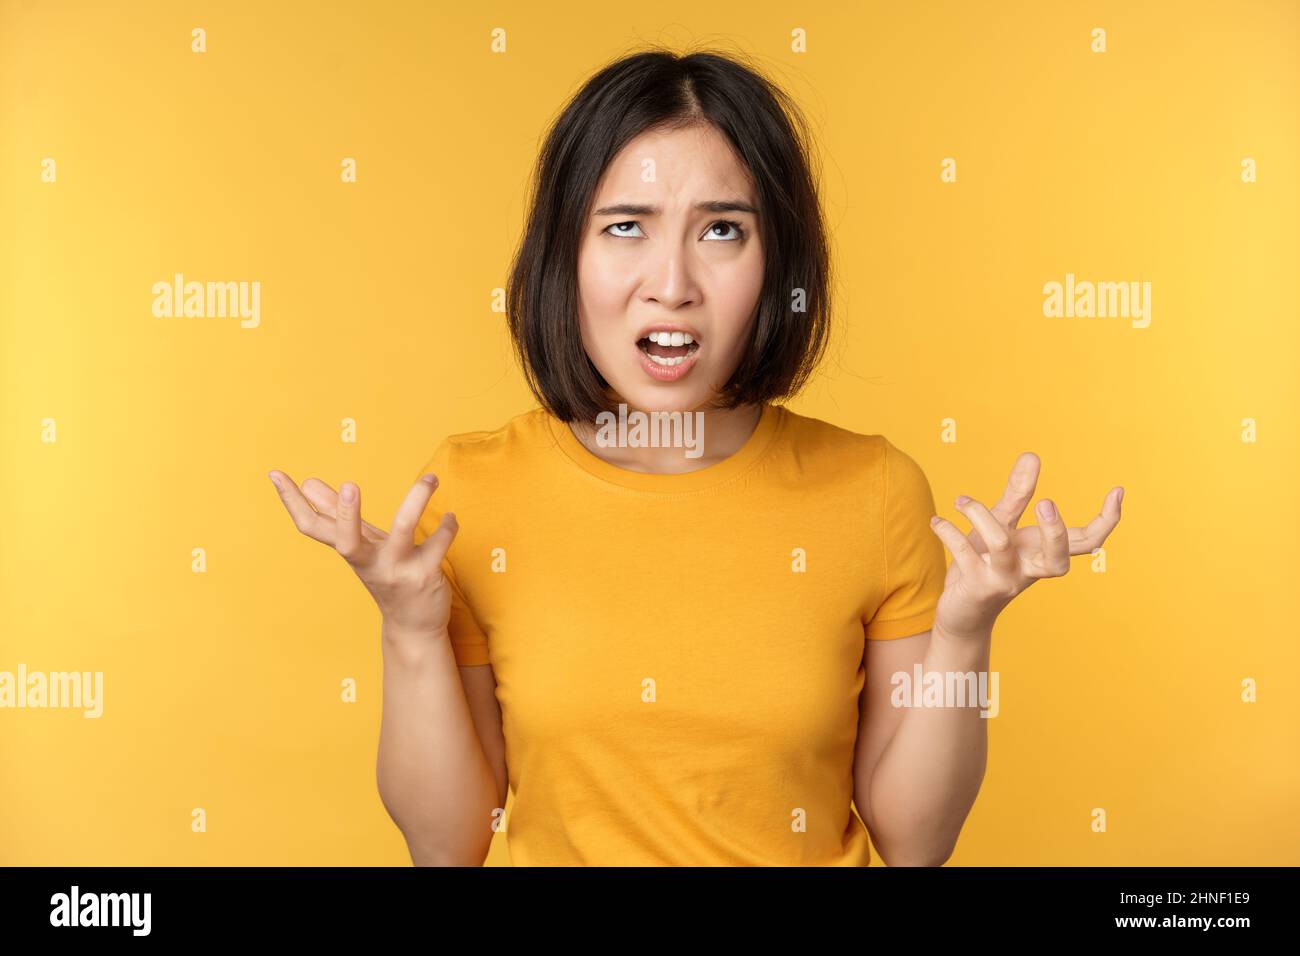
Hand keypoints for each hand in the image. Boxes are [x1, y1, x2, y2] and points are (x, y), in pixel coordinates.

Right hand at [268, 469, 459, 636]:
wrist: (413, 626)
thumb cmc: (385, 575)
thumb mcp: (361, 546)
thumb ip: (337, 515)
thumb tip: (309, 484)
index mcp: (350, 551)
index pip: (312, 527)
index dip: (291, 502)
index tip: (275, 474)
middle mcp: (369, 562)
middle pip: (347, 541)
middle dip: (347, 514)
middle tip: (350, 485)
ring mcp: (397, 569)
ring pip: (404, 530)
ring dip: (417, 500)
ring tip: (430, 478)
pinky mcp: (424, 575)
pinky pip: (439, 542)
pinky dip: (448, 526)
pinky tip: (450, 518)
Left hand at [927, 452, 1123, 641]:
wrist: (961, 613)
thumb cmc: (985, 565)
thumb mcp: (1001, 526)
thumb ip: (1017, 495)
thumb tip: (1033, 456)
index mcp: (1042, 554)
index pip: (1087, 541)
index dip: (1107, 520)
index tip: (1118, 490)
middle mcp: (1030, 571)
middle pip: (1059, 559)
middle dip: (1055, 531)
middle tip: (1046, 501)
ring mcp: (1004, 581)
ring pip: (1002, 545)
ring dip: (980, 516)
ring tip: (961, 501)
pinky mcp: (976, 588)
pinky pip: (964, 553)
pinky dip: (948, 532)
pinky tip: (937, 522)